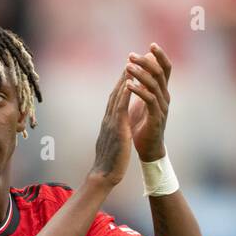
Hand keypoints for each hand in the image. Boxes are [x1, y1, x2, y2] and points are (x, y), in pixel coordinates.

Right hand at [89, 67, 133, 185]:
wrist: (104, 175)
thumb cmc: (110, 163)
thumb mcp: (113, 143)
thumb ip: (115, 133)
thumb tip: (117, 129)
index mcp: (109, 123)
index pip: (115, 100)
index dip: (121, 85)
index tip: (128, 72)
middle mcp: (108, 119)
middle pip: (115, 92)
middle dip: (123, 76)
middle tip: (130, 60)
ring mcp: (111, 122)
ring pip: (117, 95)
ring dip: (124, 79)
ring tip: (131, 64)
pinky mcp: (117, 127)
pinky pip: (121, 106)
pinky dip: (125, 92)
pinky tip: (131, 82)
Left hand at [126, 43, 170, 161]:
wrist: (148, 150)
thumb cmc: (143, 127)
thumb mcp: (142, 103)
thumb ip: (142, 87)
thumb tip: (138, 71)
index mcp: (162, 92)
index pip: (165, 69)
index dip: (160, 56)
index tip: (151, 44)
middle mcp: (165, 97)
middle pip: (159, 73)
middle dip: (146, 62)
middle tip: (131, 55)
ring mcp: (162, 107)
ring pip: (154, 85)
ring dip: (140, 74)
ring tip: (127, 66)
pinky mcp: (156, 118)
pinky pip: (149, 100)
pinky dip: (139, 91)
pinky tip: (128, 84)